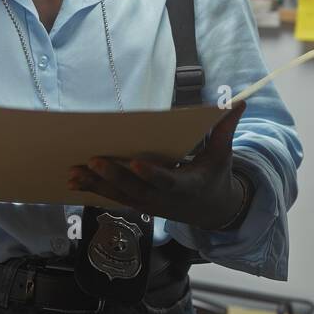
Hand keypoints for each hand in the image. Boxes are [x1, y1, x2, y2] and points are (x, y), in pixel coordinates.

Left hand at [68, 100, 248, 229]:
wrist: (211, 211)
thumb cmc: (215, 176)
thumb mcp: (222, 154)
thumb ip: (225, 129)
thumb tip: (239, 102)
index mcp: (186, 185)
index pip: (167, 181)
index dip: (151, 174)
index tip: (135, 163)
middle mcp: (164, 199)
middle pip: (135, 190)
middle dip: (113, 177)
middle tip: (94, 160)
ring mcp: (149, 205)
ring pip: (119, 196)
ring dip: (96, 185)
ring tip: (74, 173)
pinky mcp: (139, 205)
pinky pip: (114, 199)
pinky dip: (94, 190)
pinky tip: (74, 182)